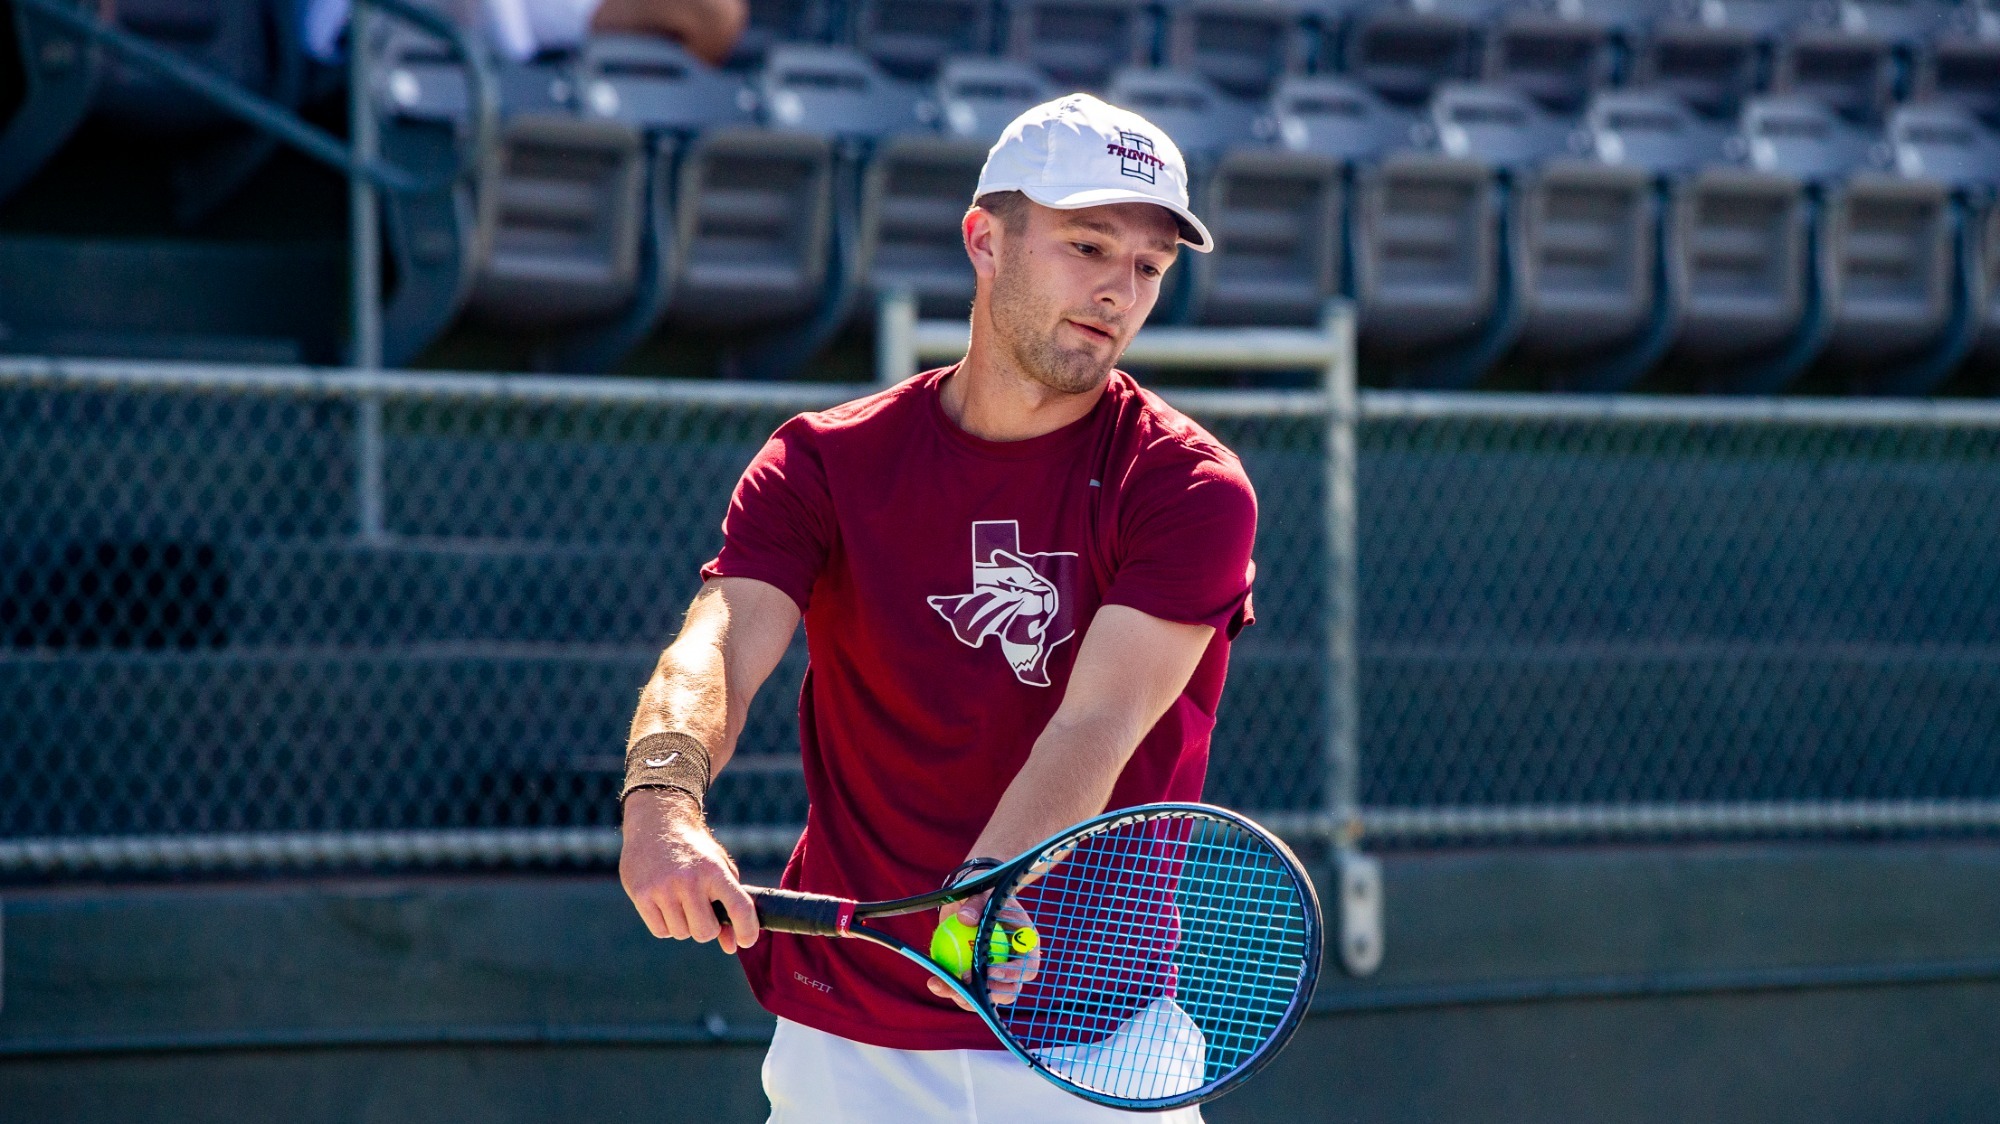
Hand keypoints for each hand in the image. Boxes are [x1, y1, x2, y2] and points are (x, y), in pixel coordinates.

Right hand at [620, 789, 759, 953]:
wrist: (657, 823)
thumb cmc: (695, 852)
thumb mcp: (718, 868)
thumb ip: (729, 904)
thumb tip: (732, 946)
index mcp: (714, 871)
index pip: (739, 908)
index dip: (748, 930)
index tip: (747, 940)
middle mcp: (689, 880)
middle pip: (705, 932)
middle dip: (707, 929)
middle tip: (703, 913)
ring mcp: (663, 888)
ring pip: (681, 933)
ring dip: (684, 925)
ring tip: (681, 901)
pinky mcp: (642, 894)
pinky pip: (661, 931)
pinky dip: (666, 925)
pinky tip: (665, 903)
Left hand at [925, 891, 1040, 1010]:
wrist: (969, 897)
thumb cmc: (983, 891)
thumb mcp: (982, 891)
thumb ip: (976, 903)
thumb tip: (965, 918)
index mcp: (1025, 945)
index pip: (1028, 967)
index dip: (1013, 973)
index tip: (990, 970)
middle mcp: (1014, 964)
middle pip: (1009, 991)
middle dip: (988, 994)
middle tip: (966, 986)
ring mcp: (994, 974)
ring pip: (986, 997)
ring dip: (966, 998)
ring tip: (945, 987)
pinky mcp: (975, 977)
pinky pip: (966, 990)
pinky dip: (950, 989)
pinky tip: (934, 983)